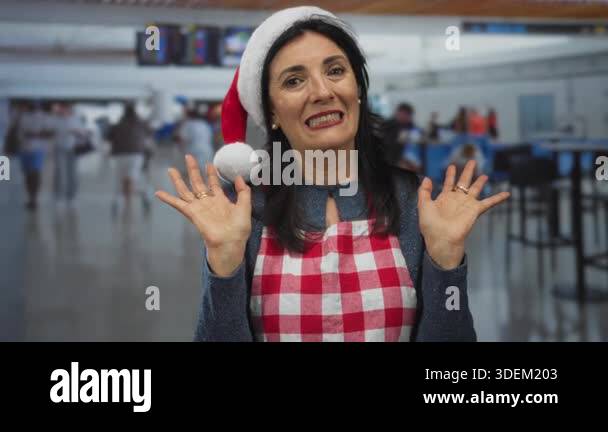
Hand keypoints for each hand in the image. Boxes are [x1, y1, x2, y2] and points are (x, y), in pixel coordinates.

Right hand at [155, 154, 251, 276]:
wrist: (230, 242)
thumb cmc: (239, 228)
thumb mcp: (245, 206)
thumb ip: (243, 191)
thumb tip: (239, 177)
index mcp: (221, 201)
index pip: (214, 184)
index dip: (211, 173)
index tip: (209, 163)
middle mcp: (208, 203)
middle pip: (198, 183)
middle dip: (193, 170)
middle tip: (188, 157)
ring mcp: (199, 208)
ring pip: (186, 190)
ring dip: (178, 180)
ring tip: (171, 169)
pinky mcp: (192, 213)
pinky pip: (178, 204)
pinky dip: (168, 199)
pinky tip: (158, 193)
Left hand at [417, 160, 509, 269]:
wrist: (441, 238)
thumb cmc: (431, 224)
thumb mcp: (423, 205)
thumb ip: (424, 191)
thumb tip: (427, 178)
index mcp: (444, 199)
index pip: (448, 183)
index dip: (450, 175)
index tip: (452, 166)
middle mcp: (456, 200)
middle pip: (463, 182)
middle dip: (467, 172)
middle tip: (472, 161)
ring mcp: (466, 204)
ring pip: (475, 189)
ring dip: (480, 182)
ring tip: (485, 175)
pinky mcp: (475, 210)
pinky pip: (489, 202)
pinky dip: (498, 198)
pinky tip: (506, 194)